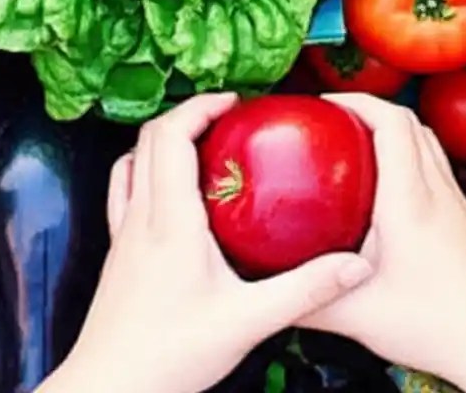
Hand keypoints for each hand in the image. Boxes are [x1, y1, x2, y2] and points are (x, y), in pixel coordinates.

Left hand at [43, 93, 373, 392]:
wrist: (111, 387)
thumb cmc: (168, 357)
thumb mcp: (247, 322)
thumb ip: (304, 291)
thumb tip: (354, 266)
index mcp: (169, 222)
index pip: (172, 136)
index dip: (202, 107)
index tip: (236, 102)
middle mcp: (139, 218)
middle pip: (150, 137)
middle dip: (189, 113)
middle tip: (230, 116)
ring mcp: (122, 234)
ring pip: (133, 160)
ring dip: (165, 140)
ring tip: (204, 144)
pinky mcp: (117, 253)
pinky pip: (124, 192)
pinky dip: (146, 171)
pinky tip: (171, 192)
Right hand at [299, 94, 465, 392]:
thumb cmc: (438, 327)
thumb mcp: (355, 315)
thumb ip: (304, 300)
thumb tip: (261, 289)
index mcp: (410, 201)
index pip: (390, 122)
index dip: (354, 102)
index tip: (320, 104)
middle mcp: (437, 191)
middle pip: (409, 121)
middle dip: (366, 108)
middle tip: (328, 120)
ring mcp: (455, 202)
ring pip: (426, 140)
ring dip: (391, 129)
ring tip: (352, 145)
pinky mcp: (463, 218)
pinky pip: (434, 165)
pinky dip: (407, 155)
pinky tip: (384, 186)